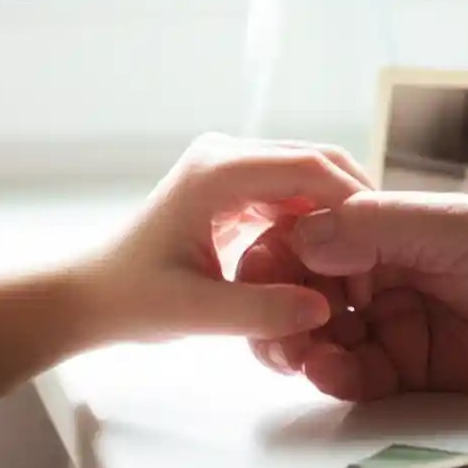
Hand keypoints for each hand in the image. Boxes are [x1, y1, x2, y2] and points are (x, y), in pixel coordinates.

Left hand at [70, 133, 371, 344]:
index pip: (310, 167)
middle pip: (320, 163)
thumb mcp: (192, 313)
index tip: (377, 256)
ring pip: (313, 179)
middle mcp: (228, 154)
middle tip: (377, 266)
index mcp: (216, 170)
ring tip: (357, 271)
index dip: (353, 206)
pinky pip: (295, 197)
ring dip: (340, 220)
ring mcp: (233, 167)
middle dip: (355, 211)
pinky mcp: (237, 188)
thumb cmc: (131, 299)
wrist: (91, 295)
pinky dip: (318, 227)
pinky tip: (330, 266)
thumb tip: (323, 311)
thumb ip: (258, 312)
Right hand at [236, 191, 467, 399]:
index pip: (309, 240)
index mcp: (386, 234)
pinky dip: (336, 378)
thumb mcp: (448, 227)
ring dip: (301, 347)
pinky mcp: (410, 380)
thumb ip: (372, 227)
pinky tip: (335, 375)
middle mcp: (382, 281)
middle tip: (275, 328)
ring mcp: (394, 332)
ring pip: (321, 341)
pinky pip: (354, 380)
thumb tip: (297, 235)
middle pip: (305, 295)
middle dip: (281, 310)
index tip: (264, 276)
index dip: (280, 257)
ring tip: (302, 355)